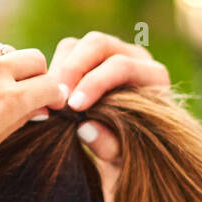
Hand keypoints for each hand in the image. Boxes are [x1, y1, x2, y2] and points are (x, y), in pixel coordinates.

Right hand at [48, 31, 169, 169]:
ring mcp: (108, 54)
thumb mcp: (122, 157)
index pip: (121, 66)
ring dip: (58, 71)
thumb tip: (85, 128)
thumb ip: (109, 145)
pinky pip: (63, 55)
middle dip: (72, 69)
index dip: (95, 83)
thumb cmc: (127, 153)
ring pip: (76, 46)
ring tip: (50, 101)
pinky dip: (52, 73)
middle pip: (98, 44)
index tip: (74, 107)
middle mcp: (132, 57)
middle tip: (55, 99)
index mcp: (152, 76)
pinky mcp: (86, 59)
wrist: (123, 150)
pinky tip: (49, 98)